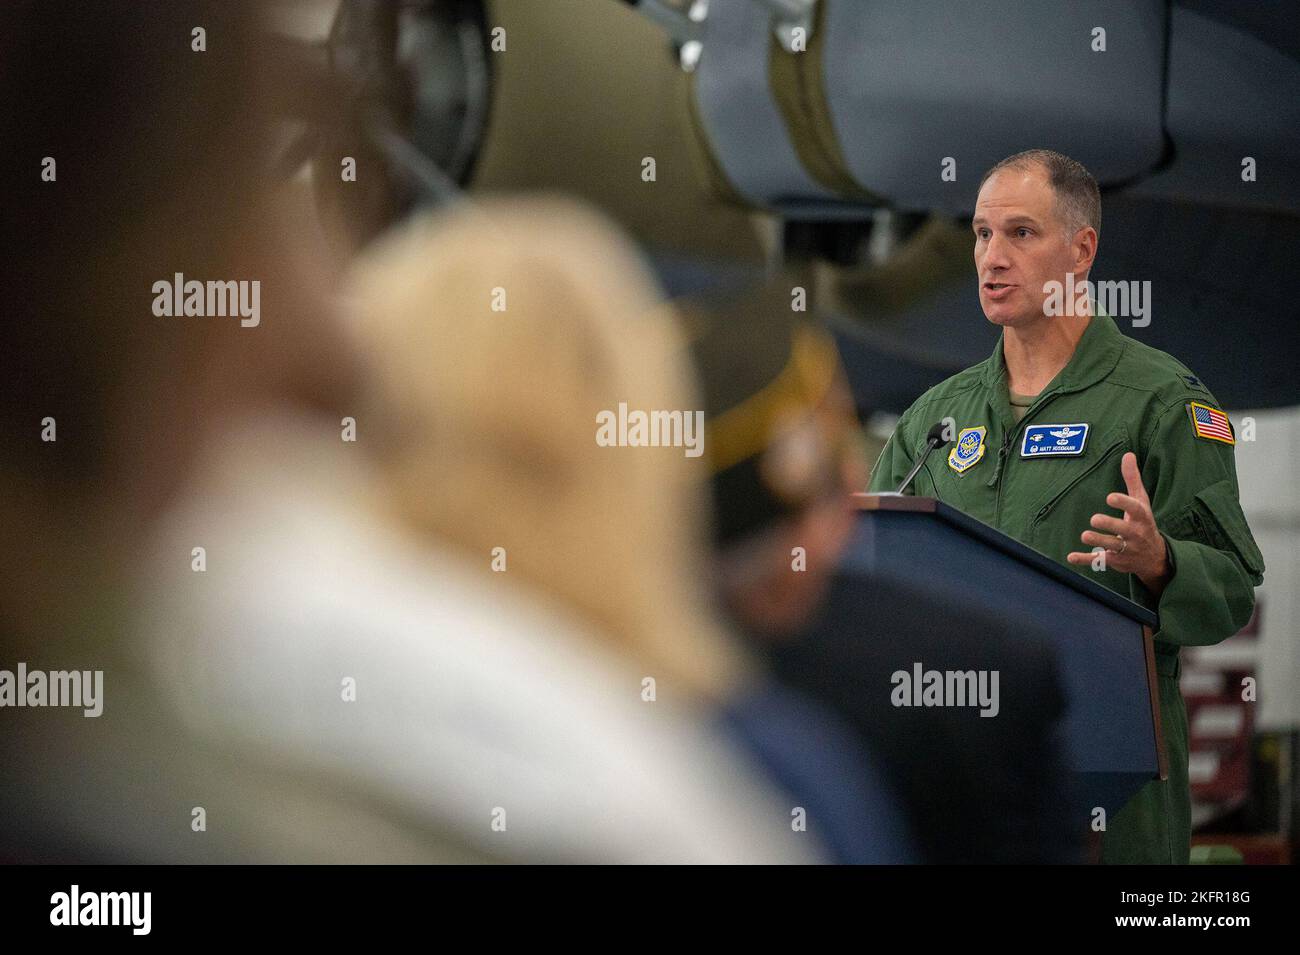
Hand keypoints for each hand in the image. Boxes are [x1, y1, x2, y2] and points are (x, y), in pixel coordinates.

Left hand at [1067, 452, 1170, 595]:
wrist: (1154, 557)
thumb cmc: (1143, 522)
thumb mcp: (1141, 500)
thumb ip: (1132, 479)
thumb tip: (1128, 454)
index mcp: (1141, 517)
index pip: (1135, 509)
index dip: (1123, 503)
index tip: (1110, 497)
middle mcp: (1135, 534)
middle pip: (1124, 530)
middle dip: (1110, 525)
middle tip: (1094, 519)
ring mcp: (1126, 549)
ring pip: (1112, 546)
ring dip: (1098, 542)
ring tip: (1085, 535)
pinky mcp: (1115, 561)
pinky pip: (1100, 561)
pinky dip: (1085, 560)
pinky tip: (1071, 557)